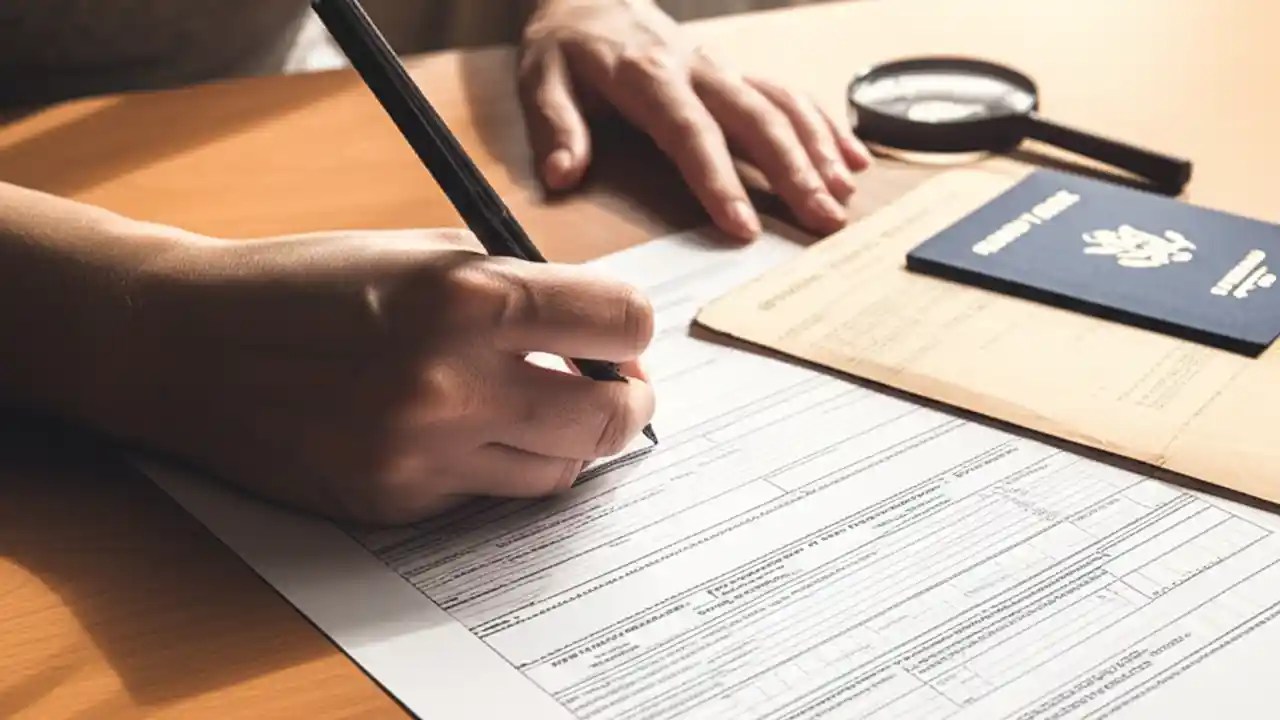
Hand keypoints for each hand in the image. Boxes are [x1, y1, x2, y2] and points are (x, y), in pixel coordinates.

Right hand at [115, 229, 654, 524]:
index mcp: (470, 297)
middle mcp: (454, 383)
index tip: (621, 337)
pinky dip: (496, 466)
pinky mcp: (395, 503)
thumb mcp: (423, 252)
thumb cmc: (308, 282)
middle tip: (617, 390)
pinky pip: (486, 495)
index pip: (621, 323)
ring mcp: (424, 454)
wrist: (188, 343)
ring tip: (547, 412)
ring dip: (569, 442)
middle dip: (628, 401)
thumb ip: (517, 288)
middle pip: (610, 417)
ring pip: (559, 472)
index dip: (631, 329)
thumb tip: (599, 336)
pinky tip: (469, 434)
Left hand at [518, 0, 871, 241]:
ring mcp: (722, 69)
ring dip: (818, 152)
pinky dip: (824, 126)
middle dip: (794, 172)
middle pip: (755, 121)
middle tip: (823, 221)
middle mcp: (696, 70)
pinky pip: (788, 95)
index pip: (691, 134)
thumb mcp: (542, 79)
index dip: (719, 181)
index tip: (743, 226)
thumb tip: (563, 175)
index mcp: (648, 77)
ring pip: (781, 106)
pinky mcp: (735, 73)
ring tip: (843, 198)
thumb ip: (556, 127)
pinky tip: (852, 160)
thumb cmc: (566, 45)